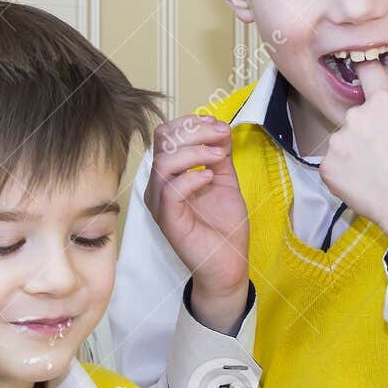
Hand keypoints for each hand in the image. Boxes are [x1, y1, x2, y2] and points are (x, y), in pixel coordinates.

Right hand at [145, 115, 250, 331]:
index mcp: (169, 175)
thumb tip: (220, 127)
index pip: (166, 135)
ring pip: (164, 163)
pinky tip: (210, 178)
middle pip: (163, 142)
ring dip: (196, 152)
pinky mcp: (169, 221)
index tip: (217, 125)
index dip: (190, 123)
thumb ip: (220, 155)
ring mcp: (161, 204)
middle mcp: (159, 187)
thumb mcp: (225, 181)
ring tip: (218, 157)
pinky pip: (171, 191)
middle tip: (221, 136)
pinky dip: (192, 178)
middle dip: (194, 131)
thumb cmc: (223, 227)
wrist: (228, 264)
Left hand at [318, 58, 387, 262]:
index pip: (368, 71)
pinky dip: (345, 173)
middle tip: (386, 153)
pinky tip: (364, 183)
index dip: (365, 67)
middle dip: (367, 129)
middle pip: (357, 116)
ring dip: (354, 152)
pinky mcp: (327, 167)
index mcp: (384, 103)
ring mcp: (338, 143)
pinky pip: (333, 164)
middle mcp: (356, 116)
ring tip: (376, 172)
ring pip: (344, 141)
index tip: (359, 64)